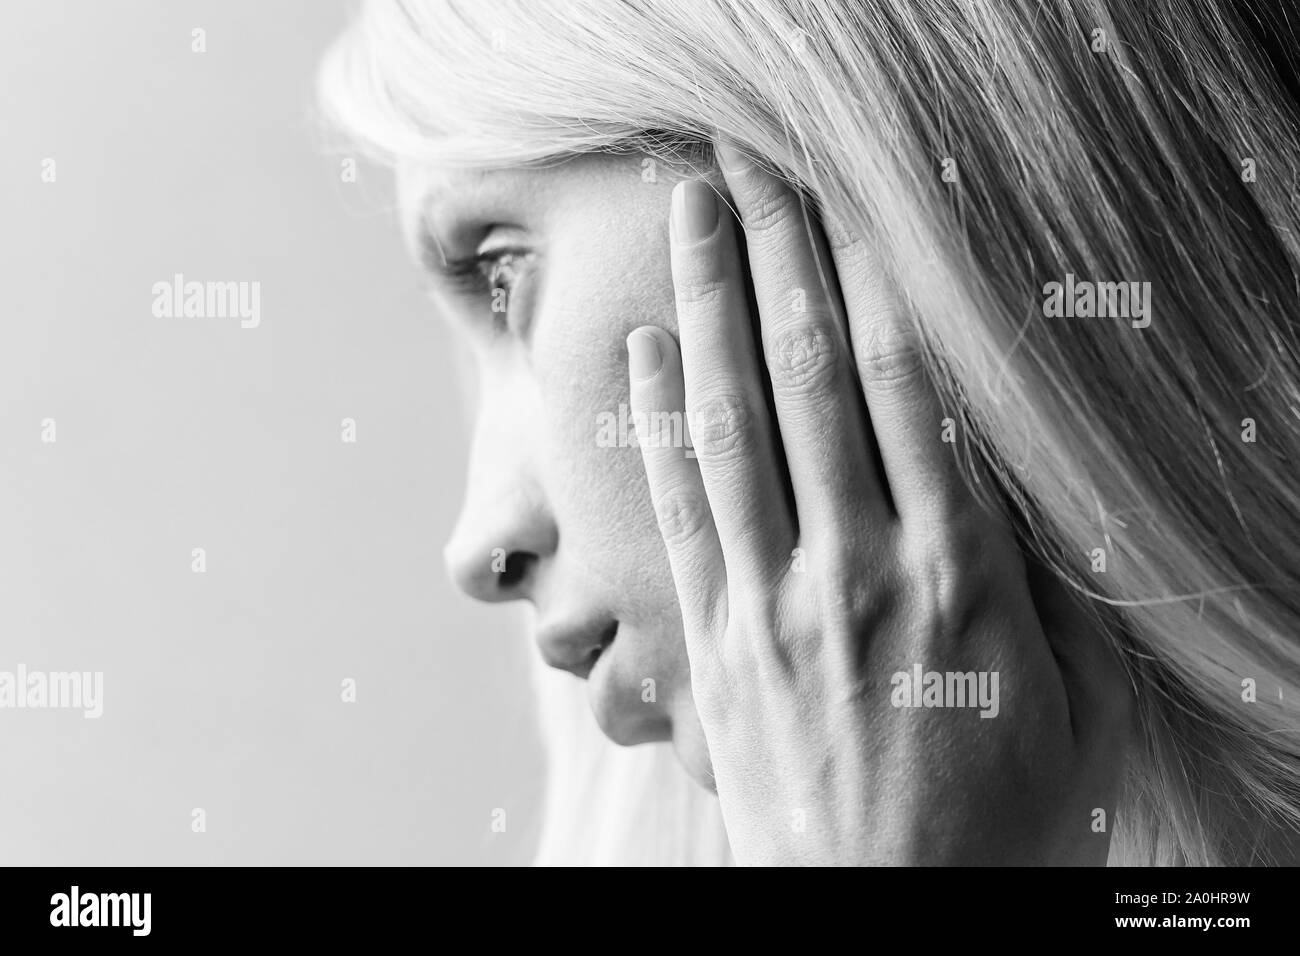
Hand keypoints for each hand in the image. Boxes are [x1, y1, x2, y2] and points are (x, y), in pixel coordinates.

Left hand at [625, 144, 1133, 864]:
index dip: (870, 280)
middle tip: (748, 167)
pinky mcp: (716, 636)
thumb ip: (1050, 580)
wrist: (881, 913)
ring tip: (687, 219)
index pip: (906, 390)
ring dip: (705, 308)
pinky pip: (680, 507)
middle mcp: (856, 568)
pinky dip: (659, 422)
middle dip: (776, 259)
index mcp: (959, 576)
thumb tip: (1020, 473)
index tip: (844, 202)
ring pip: (731, 424)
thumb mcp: (1076, 700)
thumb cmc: (996, 815)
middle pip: (808, 380)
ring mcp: (772, 601)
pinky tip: (646, 350)